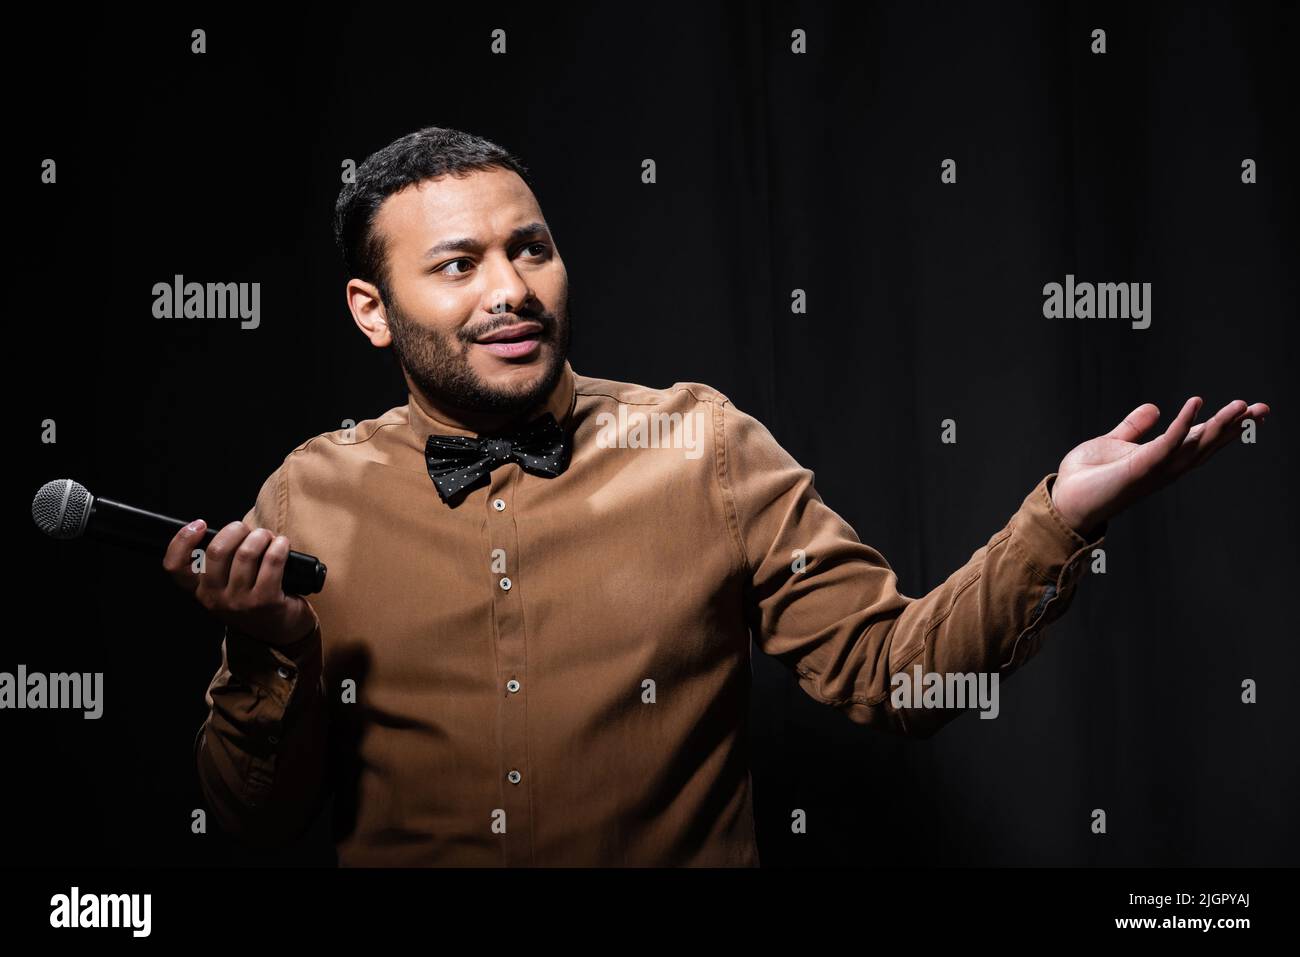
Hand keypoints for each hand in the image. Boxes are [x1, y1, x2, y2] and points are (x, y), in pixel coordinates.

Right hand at [162, 519, 317, 646]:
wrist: (281, 631)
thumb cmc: (254, 600)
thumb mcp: (226, 587)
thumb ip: (218, 564)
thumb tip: (228, 531)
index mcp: (200, 591)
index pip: (175, 566)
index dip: (182, 540)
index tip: (200, 524)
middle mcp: (215, 598)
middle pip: (216, 551)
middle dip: (236, 530)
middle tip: (248, 530)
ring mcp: (239, 602)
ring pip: (246, 553)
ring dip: (261, 537)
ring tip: (268, 538)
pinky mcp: (265, 601)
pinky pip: (271, 561)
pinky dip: (279, 546)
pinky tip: (282, 545)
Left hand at [1049, 397, 1270, 537]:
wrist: (1064, 497)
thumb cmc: (1086, 476)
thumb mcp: (1113, 443)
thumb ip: (1133, 428)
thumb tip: (1154, 408)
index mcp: (1161, 458)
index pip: (1199, 438)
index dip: (1224, 425)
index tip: (1250, 409)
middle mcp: (1165, 466)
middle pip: (1207, 444)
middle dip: (1235, 427)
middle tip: (1263, 409)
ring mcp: (1155, 468)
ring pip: (1195, 444)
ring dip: (1219, 425)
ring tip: (1241, 406)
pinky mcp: (1140, 467)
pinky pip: (1167, 442)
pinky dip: (1182, 423)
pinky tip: (1196, 403)